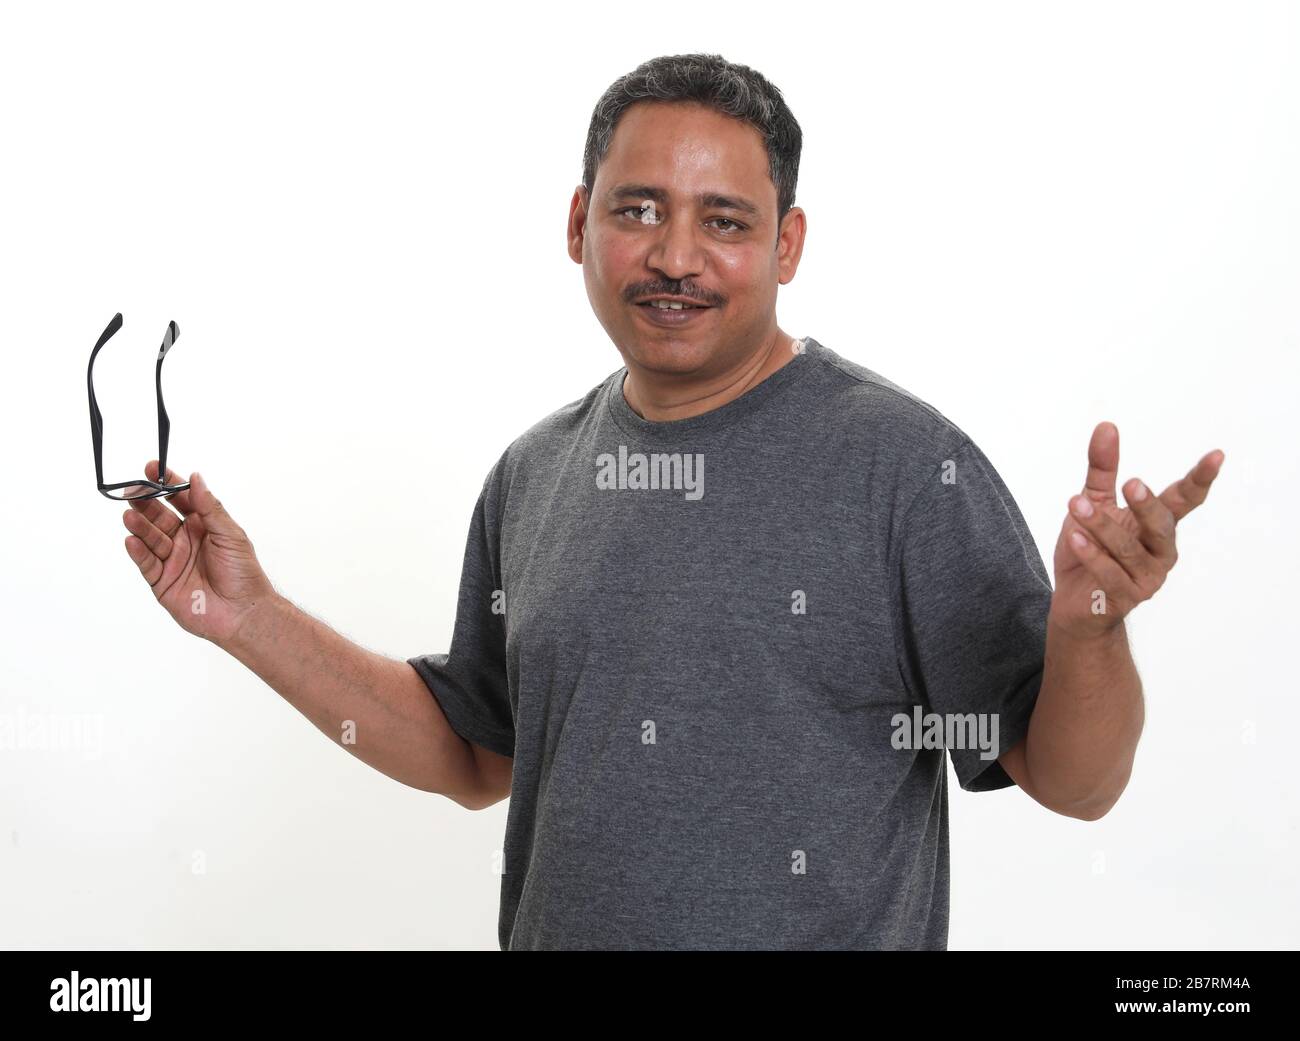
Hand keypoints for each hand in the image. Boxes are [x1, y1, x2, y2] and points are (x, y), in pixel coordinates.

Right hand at [121, 461, 276, 645]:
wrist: (243, 613)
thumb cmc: (244, 573)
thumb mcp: (230, 534)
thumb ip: (210, 507)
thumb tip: (196, 478)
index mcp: (203, 526)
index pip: (180, 499)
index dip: (166, 484)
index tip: (151, 468)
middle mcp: (185, 541)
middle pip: (159, 516)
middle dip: (146, 503)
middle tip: (133, 491)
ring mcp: (172, 561)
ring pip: (150, 538)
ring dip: (139, 526)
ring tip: (130, 515)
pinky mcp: (162, 582)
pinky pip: (147, 563)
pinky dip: (138, 552)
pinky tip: (132, 540)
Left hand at [1049, 422, 1223, 639]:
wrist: (1074, 602)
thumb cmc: (1089, 548)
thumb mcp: (1093, 502)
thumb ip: (1102, 469)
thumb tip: (1106, 426)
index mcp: (1157, 524)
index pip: (1184, 499)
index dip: (1200, 478)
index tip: (1217, 455)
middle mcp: (1161, 550)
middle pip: (1162, 525)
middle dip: (1147, 505)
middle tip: (1132, 483)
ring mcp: (1148, 577)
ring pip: (1129, 549)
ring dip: (1102, 527)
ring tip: (1075, 505)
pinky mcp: (1126, 597)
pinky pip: (1110, 574)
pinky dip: (1092, 556)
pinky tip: (1075, 538)